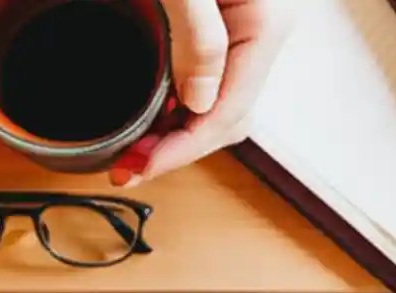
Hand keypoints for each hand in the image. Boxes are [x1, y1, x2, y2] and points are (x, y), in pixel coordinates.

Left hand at [109, 0, 295, 186]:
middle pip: (229, 118)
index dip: (183, 148)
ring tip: (132, 150)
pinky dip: (178, 106)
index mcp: (268, 21)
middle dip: (180, 148)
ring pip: (220, 105)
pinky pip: (210, 80)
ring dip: (177, 133)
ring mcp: (246, 29)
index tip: (140, 167)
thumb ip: (197, 36)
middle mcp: (265, 31)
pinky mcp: (224, 24)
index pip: (231, 111)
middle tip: (127, 167)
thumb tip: (200, 103)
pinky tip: (149, 116)